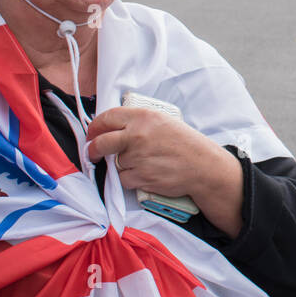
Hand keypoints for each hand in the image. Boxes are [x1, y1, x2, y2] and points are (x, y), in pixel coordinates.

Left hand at [85, 106, 244, 236]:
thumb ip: (139, 122)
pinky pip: (124, 179)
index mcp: (144, 117)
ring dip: (124, 166)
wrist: (203, 166)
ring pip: (115, 163)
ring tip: (144, 163)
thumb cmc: (186, 144)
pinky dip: (131, 179)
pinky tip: (146, 174)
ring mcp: (138, 157)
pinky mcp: (141, 176)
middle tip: (93, 153)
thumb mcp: (164, 121)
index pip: (108, 117)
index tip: (92, 134)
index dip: (96, 127)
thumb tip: (113, 128)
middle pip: (102, 143)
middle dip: (93, 149)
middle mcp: (138, 135)